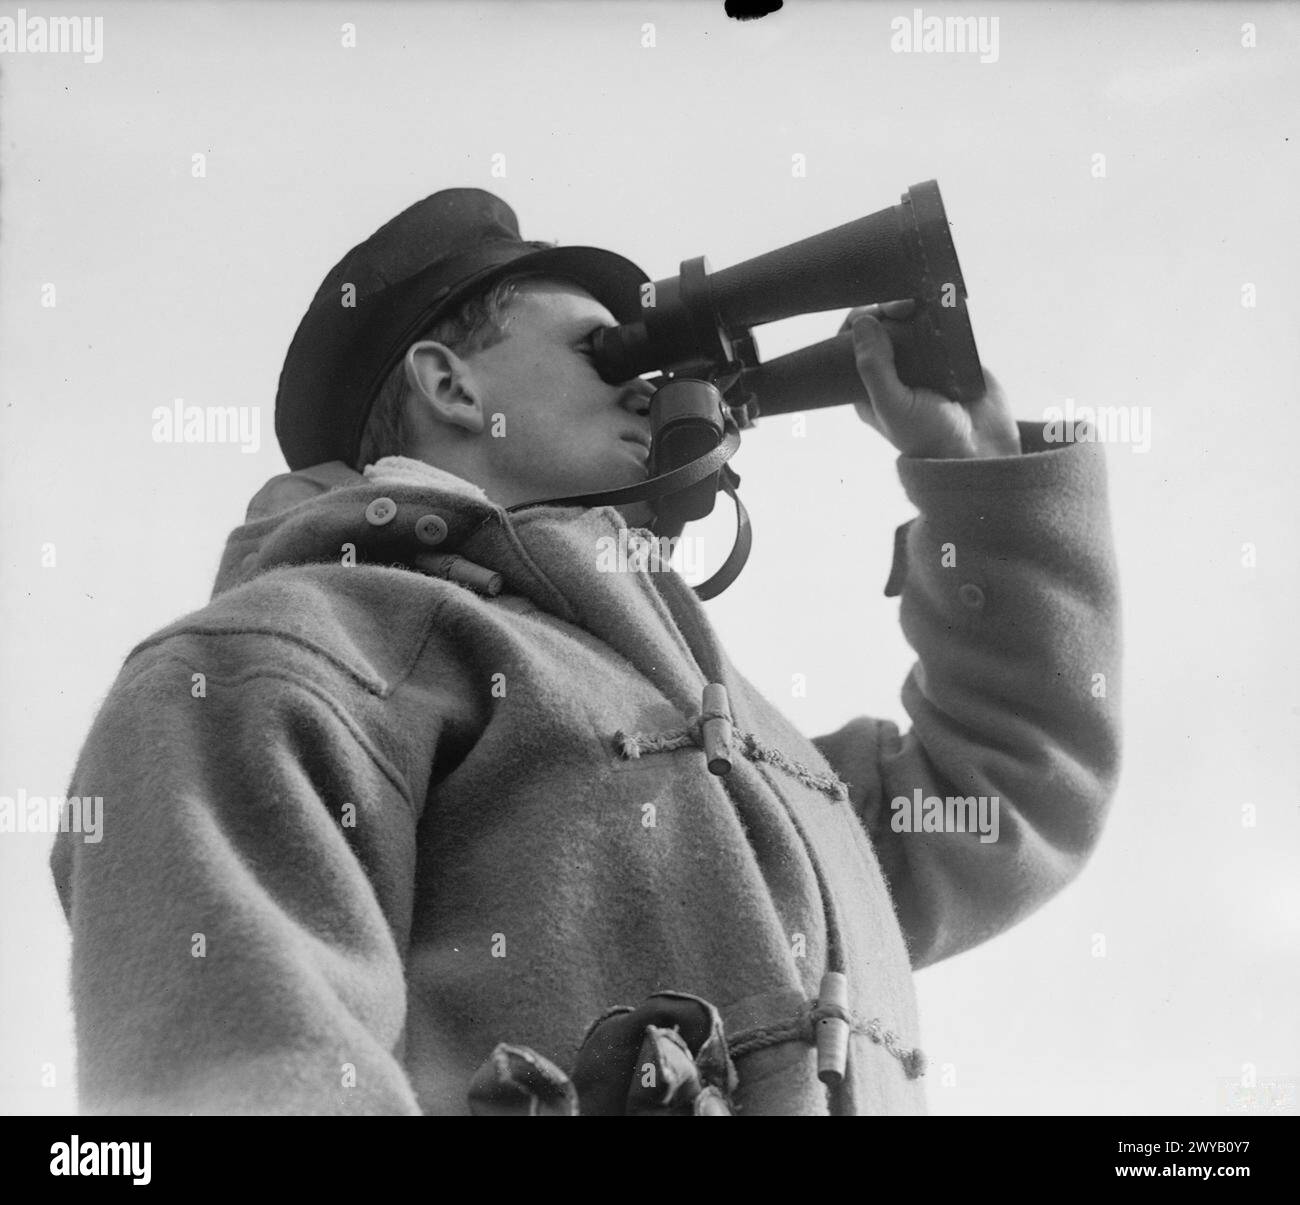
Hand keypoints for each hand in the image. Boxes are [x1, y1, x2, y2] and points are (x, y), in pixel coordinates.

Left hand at [844, 300, 1020, 458]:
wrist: (980, 448)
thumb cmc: (930, 436)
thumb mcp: (893, 406)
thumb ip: (874, 368)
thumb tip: (862, 323)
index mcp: (870, 387)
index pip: (853, 345)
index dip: (859, 321)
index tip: (875, 312)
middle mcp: (893, 371)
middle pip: (881, 326)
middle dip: (888, 309)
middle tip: (904, 307)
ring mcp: (922, 361)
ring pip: (910, 321)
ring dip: (914, 306)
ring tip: (921, 302)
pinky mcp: (951, 354)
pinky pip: (941, 324)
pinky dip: (940, 310)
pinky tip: (941, 304)